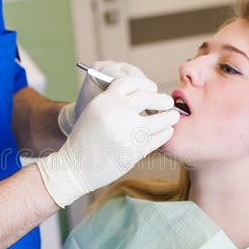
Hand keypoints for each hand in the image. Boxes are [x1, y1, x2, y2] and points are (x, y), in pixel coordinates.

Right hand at [37, 73, 179, 206]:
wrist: (75, 166)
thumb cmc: (86, 139)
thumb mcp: (94, 113)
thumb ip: (114, 102)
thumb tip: (144, 95)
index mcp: (104, 100)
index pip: (130, 82)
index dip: (145, 84)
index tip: (152, 89)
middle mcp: (116, 113)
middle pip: (148, 97)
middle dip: (162, 100)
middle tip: (168, 102)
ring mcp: (127, 132)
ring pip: (160, 119)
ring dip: (170, 117)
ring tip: (173, 117)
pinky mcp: (135, 150)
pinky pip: (158, 138)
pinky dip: (165, 134)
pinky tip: (165, 133)